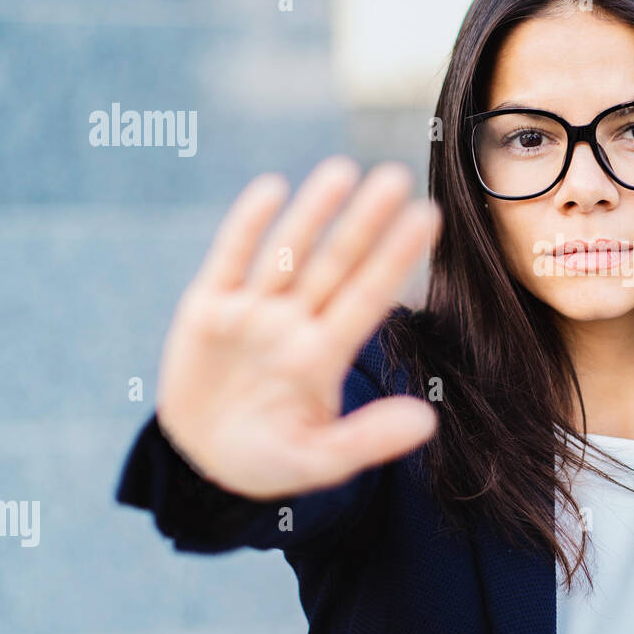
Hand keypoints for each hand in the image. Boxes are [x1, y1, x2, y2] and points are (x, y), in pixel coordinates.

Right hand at [153, 156, 441, 498]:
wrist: (203, 462)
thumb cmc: (270, 460)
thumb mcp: (318, 460)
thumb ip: (368, 439)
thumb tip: (428, 421)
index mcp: (324, 355)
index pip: (368, 297)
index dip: (396, 258)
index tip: (430, 218)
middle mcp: (294, 323)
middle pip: (335, 264)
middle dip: (363, 222)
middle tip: (396, 176)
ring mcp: (252, 312)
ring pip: (287, 253)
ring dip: (312, 213)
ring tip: (342, 170)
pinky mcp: (208, 309)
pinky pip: (230, 259)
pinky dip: (247, 226)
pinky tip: (272, 188)